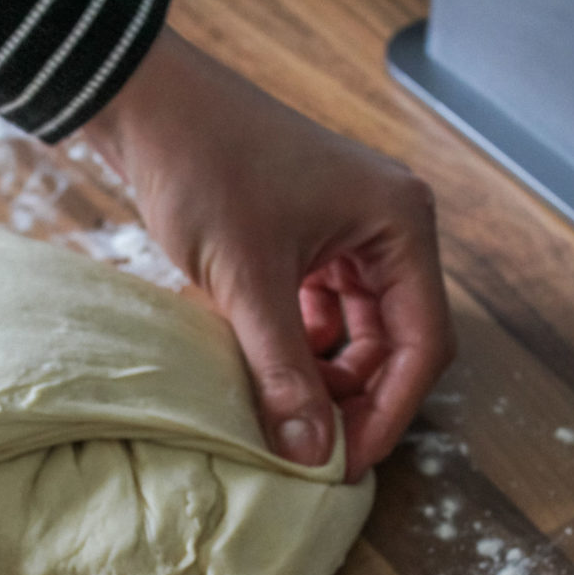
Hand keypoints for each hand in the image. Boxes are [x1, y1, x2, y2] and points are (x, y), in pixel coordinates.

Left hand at [83, 28, 454, 481]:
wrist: (151, 109)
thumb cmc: (204, 169)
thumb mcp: (247, 281)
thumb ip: (282, 371)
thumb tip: (311, 455)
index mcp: (400, 225)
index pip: (422, 342)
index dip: (389, 412)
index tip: (347, 464)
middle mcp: (388, 227)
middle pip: (395, 340)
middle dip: (355, 396)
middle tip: (311, 448)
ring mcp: (350, 231)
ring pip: (357, 329)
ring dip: (324, 373)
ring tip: (282, 408)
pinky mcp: (312, 237)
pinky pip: (322, 308)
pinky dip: (299, 342)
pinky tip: (265, 362)